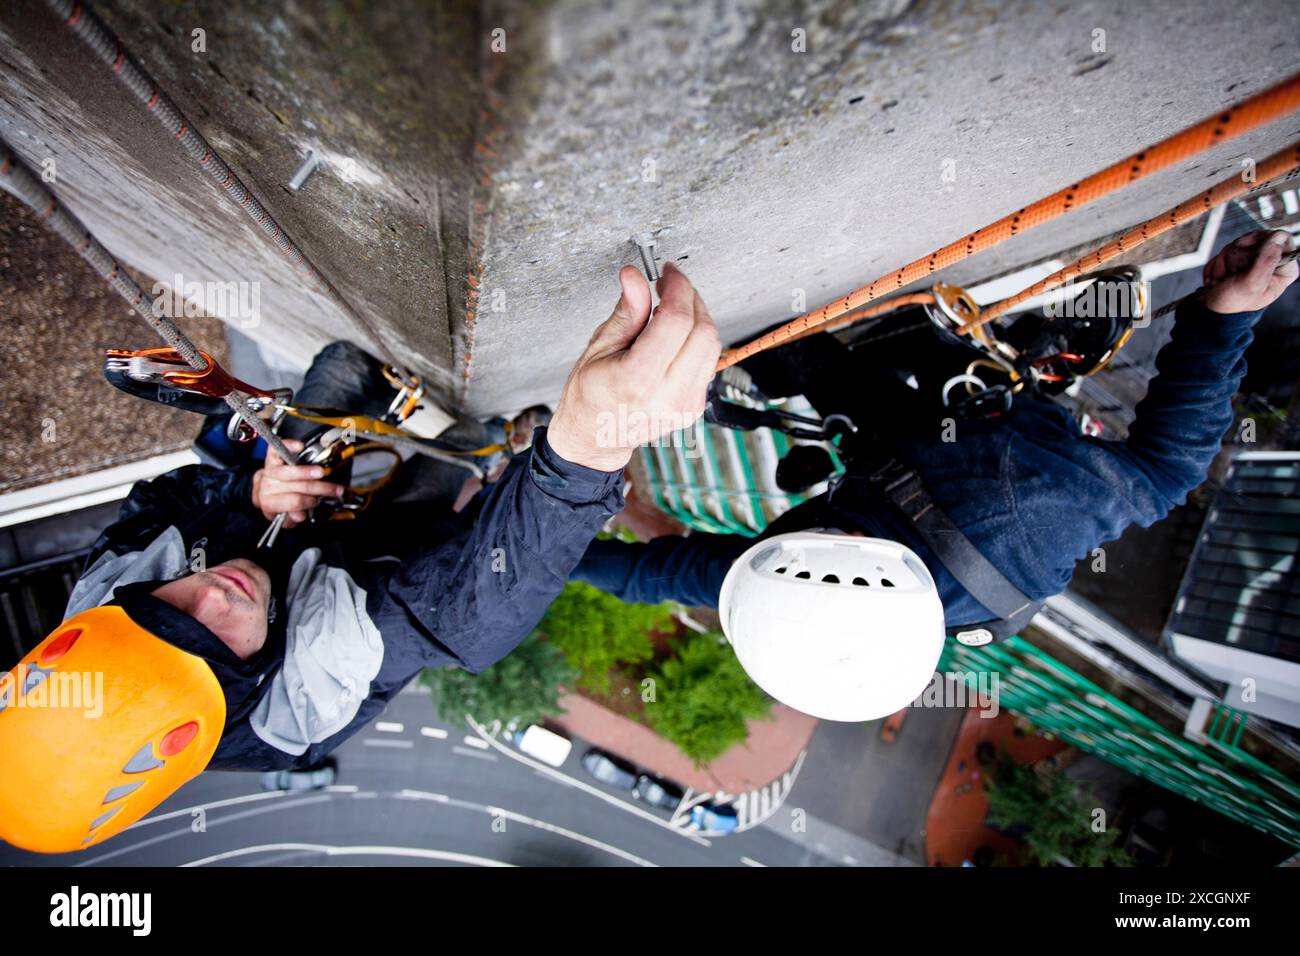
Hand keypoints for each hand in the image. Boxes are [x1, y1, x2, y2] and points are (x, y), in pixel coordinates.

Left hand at [250, 438, 344, 527]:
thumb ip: (292, 518)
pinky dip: (288, 446)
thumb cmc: (277, 502)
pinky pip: (277, 450)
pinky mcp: (270, 458)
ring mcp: (269, 471)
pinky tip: (299, 447)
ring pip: (289, 471)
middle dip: (319, 488)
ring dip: (307, 471)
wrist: (262, 490)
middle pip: (297, 486)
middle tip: (334, 489)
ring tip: (321, 472)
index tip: (319, 501)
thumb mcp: (283, 517)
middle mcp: (268, 486)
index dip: (310, 502)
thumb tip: (300, 515)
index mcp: (270, 503)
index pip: (295, 501)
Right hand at [546, 263, 721, 471]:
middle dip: (691, 299)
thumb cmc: (589, 396)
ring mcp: (684, 405)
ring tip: (670, 311)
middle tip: (671, 288)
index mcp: (636, 381)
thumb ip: (626, 312)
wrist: (595, 437)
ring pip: (712, 346)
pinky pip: (708, 362)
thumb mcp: (598, 347)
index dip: (678, 288)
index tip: (668, 274)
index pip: (676, 322)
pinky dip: (696, 340)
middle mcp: (666, 397)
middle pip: (703, 332)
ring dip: (697, 318)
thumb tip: (635, 278)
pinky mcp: (694, 407)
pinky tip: (674, 338)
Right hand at [1202, 230, 1297, 313]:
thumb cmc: (1232, 303)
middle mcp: (1272, 263)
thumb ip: (1267, 259)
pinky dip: (1219, 262)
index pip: (1282, 239)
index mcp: (1284, 271)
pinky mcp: (1241, 259)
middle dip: (1237, 254)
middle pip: (1258, 238)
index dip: (1261, 240)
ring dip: (1224, 260)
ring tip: (1222, 278)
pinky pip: (1228, 249)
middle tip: (1230, 271)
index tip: (1244, 246)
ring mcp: (1256, 260)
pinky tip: (1219, 277)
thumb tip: (1279, 236)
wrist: (1211, 310)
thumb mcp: (1251, 283)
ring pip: (1240, 243)